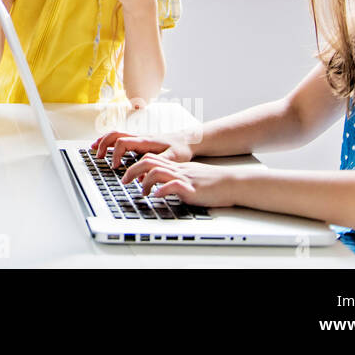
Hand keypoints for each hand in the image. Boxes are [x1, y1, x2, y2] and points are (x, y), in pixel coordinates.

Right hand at [91, 129, 193, 167]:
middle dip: (103, 144)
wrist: (187, 140)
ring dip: (104, 141)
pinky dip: (110, 142)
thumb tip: (144, 177)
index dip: (116, 154)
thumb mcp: (173, 159)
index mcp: (145, 141)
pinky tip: (106, 149)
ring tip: (95, 150)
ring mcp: (138, 138)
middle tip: (98, 157)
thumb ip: (159, 166)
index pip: (123, 143)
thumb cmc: (181, 149)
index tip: (116, 167)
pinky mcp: (139, 141)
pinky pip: (121, 138)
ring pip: (116, 134)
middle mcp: (139, 137)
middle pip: (115, 135)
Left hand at [120, 153, 251, 208]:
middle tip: (123, 181)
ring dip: (144, 181)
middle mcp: (177, 170)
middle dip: (132, 170)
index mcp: (175, 167)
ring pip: (157, 171)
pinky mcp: (191, 188)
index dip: (135, 164)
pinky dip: (162, 190)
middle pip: (148, 162)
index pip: (150, 158)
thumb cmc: (211, 183)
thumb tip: (159, 188)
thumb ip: (173, 180)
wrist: (231, 183)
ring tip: (141, 192)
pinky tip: (157, 196)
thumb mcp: (189, 177)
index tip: (126, 174)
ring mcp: (183, 178)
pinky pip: (174, 186)